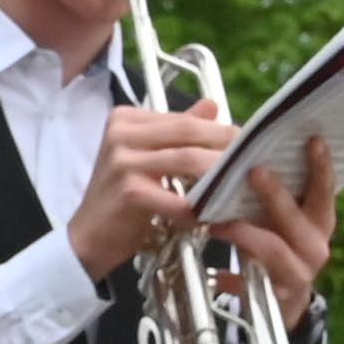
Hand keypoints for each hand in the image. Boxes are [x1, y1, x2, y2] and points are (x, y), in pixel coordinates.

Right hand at [63, 99, 236, 279]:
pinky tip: (216, 215)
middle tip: (255, 158)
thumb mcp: (147, 157)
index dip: (219, 129)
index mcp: (126, 118)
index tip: (247, 141)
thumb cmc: (121, 201)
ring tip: (242, 183)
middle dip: (226, 145)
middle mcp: (121, 132)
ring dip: (219, 174)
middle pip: (188, 132)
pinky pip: (176, 197)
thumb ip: (177, 131)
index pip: (183, 119)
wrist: (88, 239)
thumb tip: (212, 105)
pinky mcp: (128, 190)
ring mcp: (121, 160)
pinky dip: (199, 207)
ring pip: (187, 159)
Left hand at [208, 133, 342, 306]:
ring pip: (273, 249)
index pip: (325, 189)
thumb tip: (251, 146)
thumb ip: (274, 191)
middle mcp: (315, 246)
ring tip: (216, 223)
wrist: (285, 304)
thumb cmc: (278, 245)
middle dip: (276, 194)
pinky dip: (230, 278)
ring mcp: (298, 274)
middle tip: (254, 171)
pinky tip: (216, 275)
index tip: (314, 140)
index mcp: (320, 220)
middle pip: (296, 217)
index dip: (321, 166)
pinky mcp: (276, 298)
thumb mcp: (282, 219)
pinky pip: (248, 283)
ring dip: (243, 233)